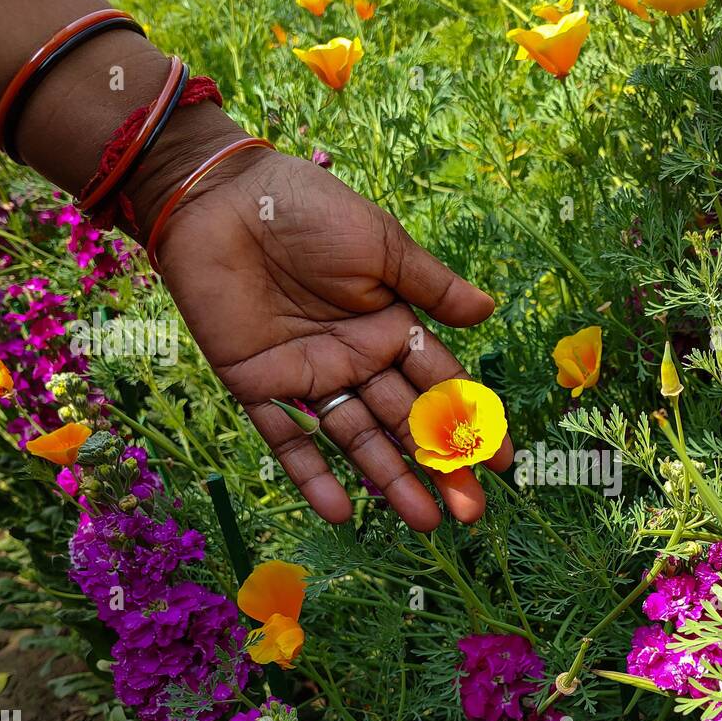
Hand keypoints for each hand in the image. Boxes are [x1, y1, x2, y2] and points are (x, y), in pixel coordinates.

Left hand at [149, 147, 512, 529]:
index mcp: (388, 325)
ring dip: (390, 481)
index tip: (501, 461)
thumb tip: (489, 309)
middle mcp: (355, 359)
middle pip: (406, 423)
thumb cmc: (306, 209)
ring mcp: (309, 377)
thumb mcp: (380, 244)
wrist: (220, 198)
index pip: (440, 383)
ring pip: (358, 441)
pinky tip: (342, 512)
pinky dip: (311, 476)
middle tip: (470, 511)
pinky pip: (289, 439)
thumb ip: (431, 285)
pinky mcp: (259, 386)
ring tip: (425, 522)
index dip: (470, 422)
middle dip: (440, 466)